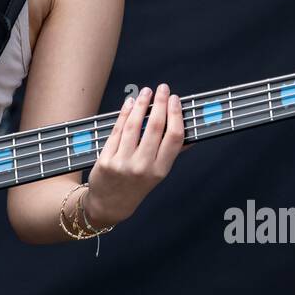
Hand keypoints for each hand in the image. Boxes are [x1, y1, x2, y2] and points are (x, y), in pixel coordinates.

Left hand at [84, 83, 186, 228]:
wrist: (109, 205)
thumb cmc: (135, 186)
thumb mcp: (157, 174)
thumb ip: (169, 153)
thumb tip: (188, 133)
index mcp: (160, 170)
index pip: (174, 138)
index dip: (176, 115)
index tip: (175, 101)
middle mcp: (143, 167)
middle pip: (155, 128)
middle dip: (160, 103)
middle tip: (163, 89)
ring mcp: (123, 163)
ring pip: (134, 126)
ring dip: (142, 104)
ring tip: (146, 92)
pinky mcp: (106, 160)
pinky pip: (116, 131)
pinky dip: (124, 114)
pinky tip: (130, 103)